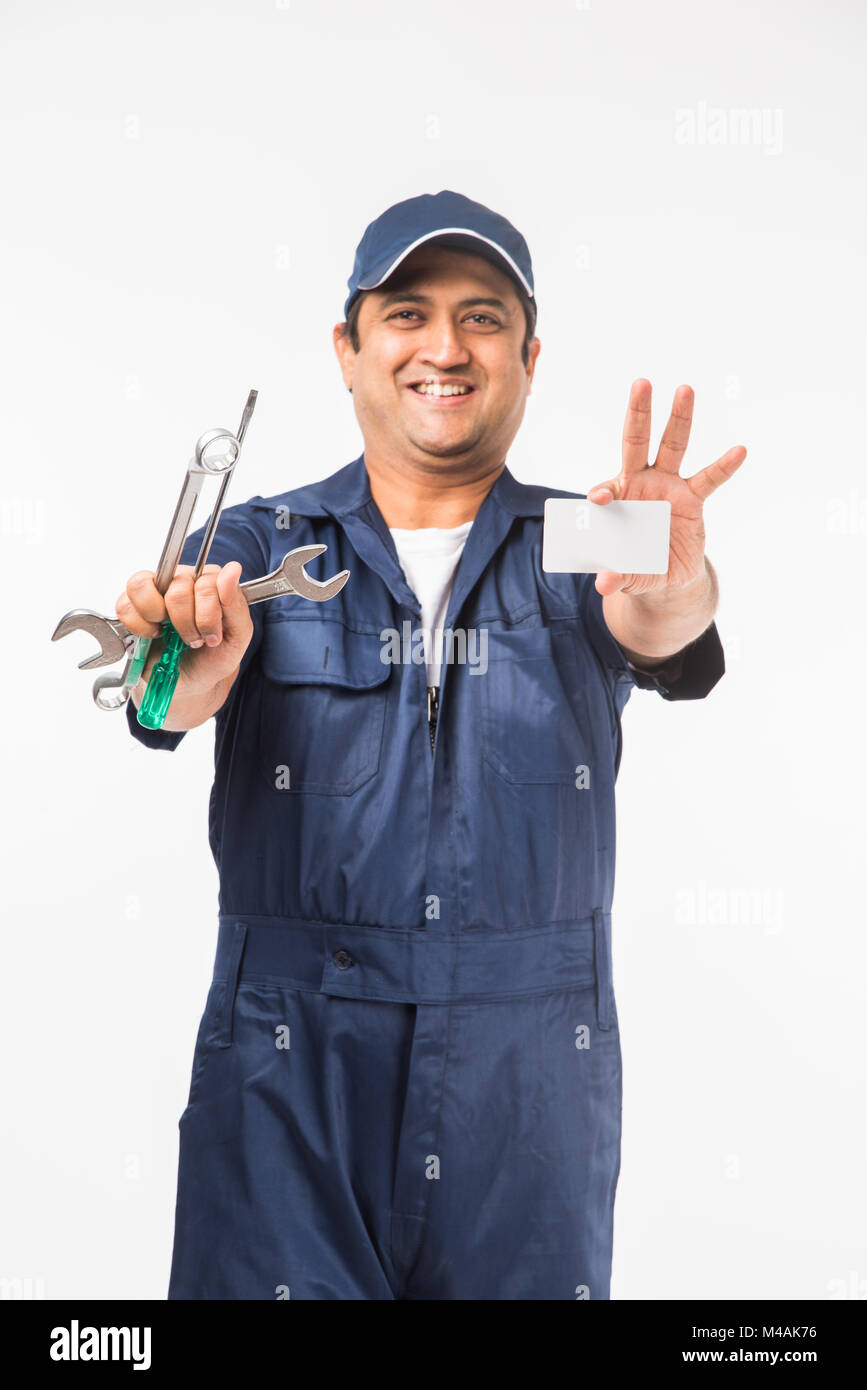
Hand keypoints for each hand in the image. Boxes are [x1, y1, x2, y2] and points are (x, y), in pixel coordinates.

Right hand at [116, 561, 253, 697]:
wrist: (190, 683)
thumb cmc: (214, 657)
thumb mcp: (238, 635)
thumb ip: (236, 602)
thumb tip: (232, 569)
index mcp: (209, 581)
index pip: (207, 580)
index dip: (209, 614)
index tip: (213, 636)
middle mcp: (181, 579)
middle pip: (177, 587)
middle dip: (187, 624)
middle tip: (194, 640)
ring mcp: (154, 590)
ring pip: (142, 586)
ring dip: (158, 618)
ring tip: (169, 634)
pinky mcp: (131, 605)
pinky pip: (124, 604)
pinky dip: (139, 626)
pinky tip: (153, 635)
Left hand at [588, 379, 745, 596]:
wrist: (663, 576)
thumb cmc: (636, 569)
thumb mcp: (627, 576)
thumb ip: (616, 576)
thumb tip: (603, 584)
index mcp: (617, 501)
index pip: (606, 489)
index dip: (603, 493)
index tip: (600, 500)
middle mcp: (640, 484)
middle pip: (636, 442)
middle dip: (638, 414)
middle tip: (641, 383)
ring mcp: (668, 487)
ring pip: (672, 447)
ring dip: (678, 420)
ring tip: (685, 390)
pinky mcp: (692, 498)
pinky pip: (709, 479)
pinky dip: (724, 466)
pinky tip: (739, 451)